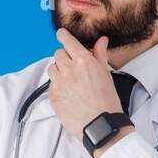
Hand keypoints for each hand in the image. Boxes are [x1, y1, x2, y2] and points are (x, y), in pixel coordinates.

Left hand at [45, 28, 123, 146]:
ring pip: (52, 68)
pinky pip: (51, 84)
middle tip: (73, 66)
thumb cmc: (106, 100)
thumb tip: (101, 40)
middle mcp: (68, 69)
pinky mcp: (52, 96)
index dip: (63, 36)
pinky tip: (68, 93)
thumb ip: (100, 55)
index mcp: (83, 61)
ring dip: (59, 70)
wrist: (99, 124)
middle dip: (65, 57)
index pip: (67, 42)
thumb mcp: (105, 74)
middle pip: (58, 54)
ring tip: (70, 80)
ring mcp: (58, 83)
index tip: (60, 33)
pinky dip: (57, 85)